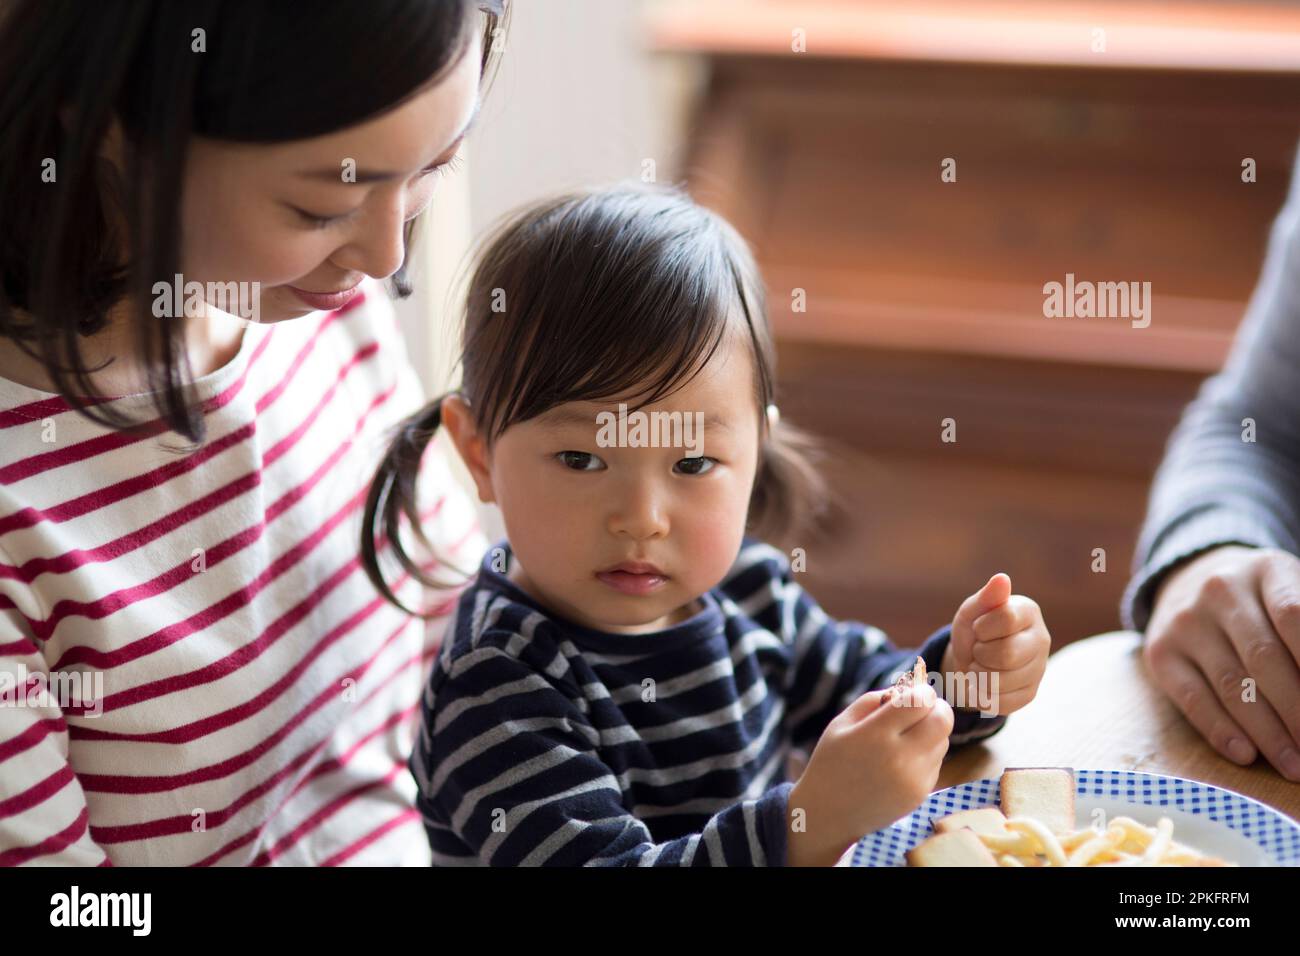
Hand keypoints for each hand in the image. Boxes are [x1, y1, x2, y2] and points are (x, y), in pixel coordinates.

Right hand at [786, 684, 952, 865]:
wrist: (828, 813)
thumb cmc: (831, 762)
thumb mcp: (842, 723)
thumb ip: (874, 700)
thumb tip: (907, 689)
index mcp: (875, 735)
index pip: (920, 701)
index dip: (922, 691)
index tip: (914, 692)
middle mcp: (899, 758)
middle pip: (943, 720)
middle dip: (937, 707)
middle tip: (922, 708)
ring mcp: (913, 779)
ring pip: (943, 741)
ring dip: (931, 731)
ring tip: (907, 737)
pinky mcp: (920, 795)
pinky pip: (936, 763)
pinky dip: (926, 754)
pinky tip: (903, 759)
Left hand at [942, 573, 1050, 716]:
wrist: (970, 659)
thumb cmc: (974, 629)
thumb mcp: (973, 610)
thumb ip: (987, 597)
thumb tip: (1002, 579)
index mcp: (1029, 612)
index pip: (1007, 619)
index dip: (982, 627)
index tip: (978, 628)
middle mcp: (1041, 640)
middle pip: (1007, 654)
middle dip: (980, 653)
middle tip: (977, 649)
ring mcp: (1039, 669)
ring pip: (1003, 681)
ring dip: (977, 674)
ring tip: (978, 665)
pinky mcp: (1030, 693)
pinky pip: (1002, 701)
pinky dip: (982, 693)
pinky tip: (981, 682)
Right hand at [1144, 545, 1299, 780]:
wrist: (1191, 578)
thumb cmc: (1264, 599)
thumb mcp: (1293, 592)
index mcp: (1265, 569)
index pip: (1294, 616)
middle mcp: (1220, 590)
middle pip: (1264, 658)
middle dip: (1298, 712)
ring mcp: (1185, 621)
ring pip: (1231, 685)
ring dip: (1268, 734)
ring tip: (1294, 766)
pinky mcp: (1160, 652)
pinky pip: (1192, 698)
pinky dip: (1221, 731)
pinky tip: (1247, 755)